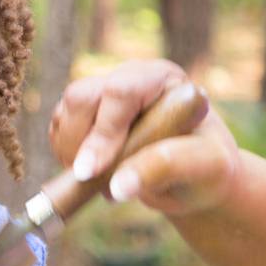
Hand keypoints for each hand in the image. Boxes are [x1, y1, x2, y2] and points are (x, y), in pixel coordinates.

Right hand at [49, 59, 240, 215]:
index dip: (103, 132)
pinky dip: (64, 153)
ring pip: (64, 111)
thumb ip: (166, 167)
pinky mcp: (83, 114)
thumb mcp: (205, 167)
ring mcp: (102, 94)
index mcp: (162, 79)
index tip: (90, 172)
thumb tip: (118, 187)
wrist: (195, 177)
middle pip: (82, 96)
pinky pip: (57, 128)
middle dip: (79, 142)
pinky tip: (90, 171)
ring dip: (70, 150)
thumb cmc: (208, 168)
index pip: (120, 91)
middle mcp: (128, 79)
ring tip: (97, 178)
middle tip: (91, 178)